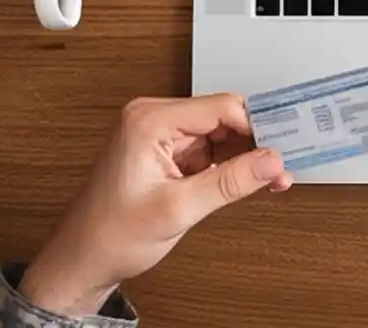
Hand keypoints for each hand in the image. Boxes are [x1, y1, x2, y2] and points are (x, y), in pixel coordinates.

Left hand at [20, 94, 293, 315]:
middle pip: (223, 118)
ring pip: (220, 134)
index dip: (257, 127)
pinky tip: (246, 183)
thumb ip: (230, 182)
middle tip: (281, 168)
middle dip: (255, 144)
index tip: (284, 148)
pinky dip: (229, 166)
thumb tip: (272, 161)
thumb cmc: (111, 235)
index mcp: (150, 121)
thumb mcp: (179, 209)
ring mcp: (159, 135)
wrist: (82, 260)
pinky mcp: (165, 152)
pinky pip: (208, 149)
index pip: (222, 107)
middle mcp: (154, 119)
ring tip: (269, 181)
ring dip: (244, 157)